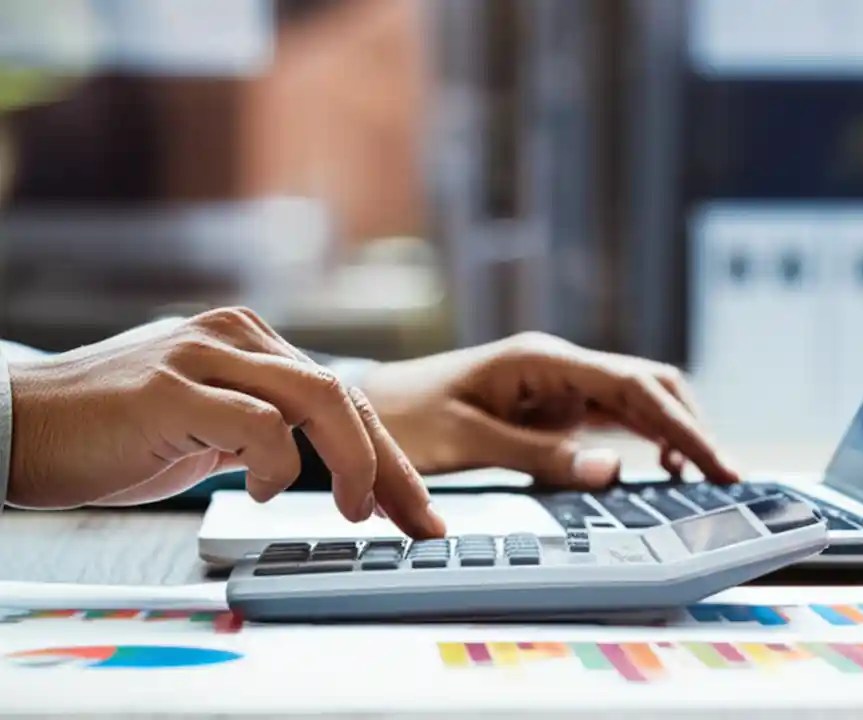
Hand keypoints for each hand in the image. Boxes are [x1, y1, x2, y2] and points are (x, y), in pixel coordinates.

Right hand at [6, 307, 444, 537]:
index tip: (414, 506)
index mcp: (248, 342)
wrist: (12, 425)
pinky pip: (259, 423)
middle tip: (416, 520)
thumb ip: (261, 429)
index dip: (386, 454)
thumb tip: (323, 463)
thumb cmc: (107, 434)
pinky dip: (278, 464)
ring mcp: (202, 356)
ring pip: (318, 398)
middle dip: (390, 465)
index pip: (340, 396)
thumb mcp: (204, 427)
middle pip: (344, 396)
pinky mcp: (171, 389)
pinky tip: (261, 489)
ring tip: (353, 510)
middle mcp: (234, 336)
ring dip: (354, 462)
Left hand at [360, 332, 738, 487]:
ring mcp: (558, 384)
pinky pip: (612, 418)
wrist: (366, 408)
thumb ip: (542, 456)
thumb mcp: (468, 441)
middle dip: (691, 425)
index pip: (635, 386)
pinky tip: (658, 469)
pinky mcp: (552, 407)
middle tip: (722, 477)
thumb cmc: (405, 418)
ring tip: (702, 477)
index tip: (717, 462)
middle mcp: (560, 364)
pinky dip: (644, 439)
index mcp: (543, 359)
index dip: (683, 425)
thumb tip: (618, 471)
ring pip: (638, 398)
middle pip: (650, 383)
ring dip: (674, 431)